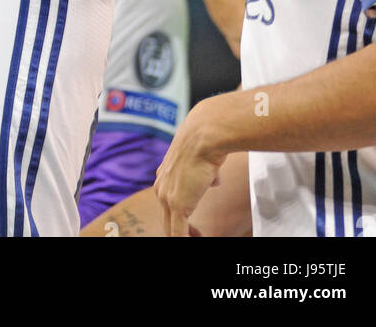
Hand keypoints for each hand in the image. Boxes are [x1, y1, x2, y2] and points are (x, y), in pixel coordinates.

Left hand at [154, 98, 227, 235]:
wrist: (204, 136)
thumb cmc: (206, 142)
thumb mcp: (204, 160)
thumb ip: (206, 173)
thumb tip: (214, 180)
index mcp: (165, 175)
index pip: (168, 203)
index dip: (180, 217)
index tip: (192, 226)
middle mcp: (161, 187)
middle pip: (166, 219)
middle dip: (182, 231)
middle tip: (197, 235)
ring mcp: (166, 197)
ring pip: (170, 229)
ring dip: (186, 237)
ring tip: (199, 237)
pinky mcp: (176, 205)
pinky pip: (177, 234)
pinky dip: (185, 240)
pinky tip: (197, 239)